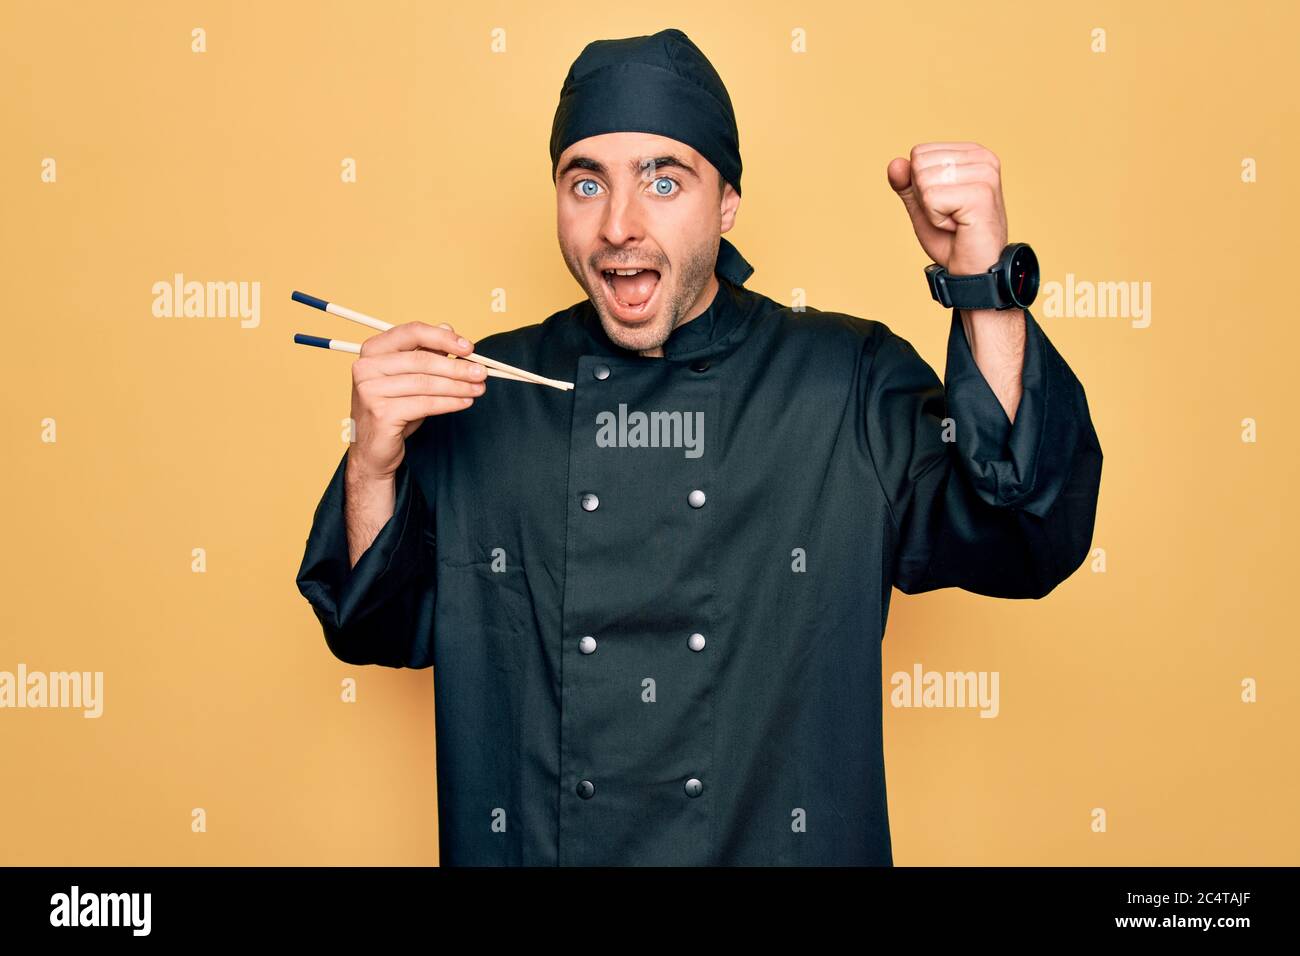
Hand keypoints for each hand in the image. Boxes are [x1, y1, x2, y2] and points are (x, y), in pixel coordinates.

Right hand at [347, 321, 484, 481]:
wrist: (373, 449)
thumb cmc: (394, 409)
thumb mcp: (410, 377)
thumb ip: (426, 352)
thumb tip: (447, 327)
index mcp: (372, 349)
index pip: (412, 332)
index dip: (443, 338)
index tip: (469, 348)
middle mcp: (366, 366)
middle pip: (421, 360)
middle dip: (457, 367)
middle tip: (482, 372)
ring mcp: (370, 390)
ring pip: (425, 383)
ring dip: (457, 386)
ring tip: (478, 389)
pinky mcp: (380, 413)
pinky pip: (424, 404)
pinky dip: (449, 403)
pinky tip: (465, 402)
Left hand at [887, 142, 1007, 274]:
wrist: (973, 270)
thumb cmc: (951, 238)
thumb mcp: (922, 205)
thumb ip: (907, 183)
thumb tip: (895, 164)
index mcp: (971, 153)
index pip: (919, 153)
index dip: (920, 185)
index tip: (945, 203)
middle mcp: (983, 157)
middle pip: (919, 164)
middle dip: (925, 197)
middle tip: (950, 215)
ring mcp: (985, 174)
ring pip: (924, 181)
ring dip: (932, 210)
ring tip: (956, 221)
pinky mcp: (981, 193)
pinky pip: (931, 199)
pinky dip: (937, 220)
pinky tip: (959, 227)